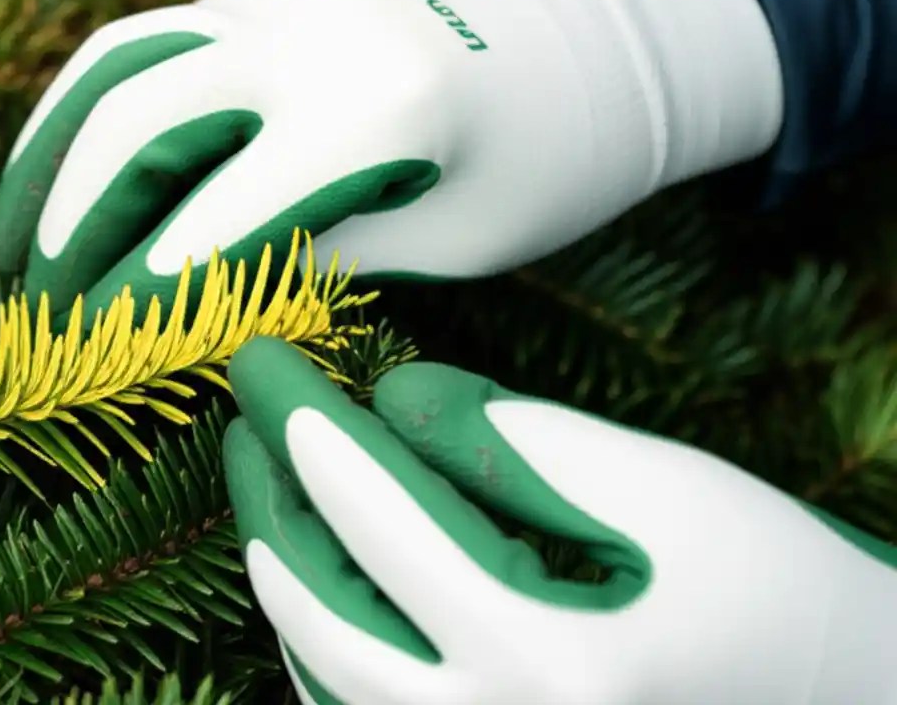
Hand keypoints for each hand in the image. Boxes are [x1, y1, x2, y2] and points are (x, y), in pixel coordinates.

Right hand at [0, 0, 783, 317]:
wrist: (595, 31)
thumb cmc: (544, 154)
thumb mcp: (451, 233)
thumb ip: (325, 257)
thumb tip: (208, 306)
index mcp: (376, 108)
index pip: (220, 218)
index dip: (145, 298)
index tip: (93, 357)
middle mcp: (308, 34)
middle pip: (142, 131)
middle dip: (75, 232)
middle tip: (38, 318)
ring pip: (121, 70)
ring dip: (48, 161)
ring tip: (3, 249)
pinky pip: (147, 46)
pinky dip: (86, 112)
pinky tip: (55, 172)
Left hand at [223, 338, 896, 704]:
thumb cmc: (781, 598)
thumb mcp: (673, 500)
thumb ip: (524, 447)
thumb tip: (396, 401)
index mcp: (548, 659)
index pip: (383, 521)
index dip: (312, 428)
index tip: (267, 359)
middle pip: (326, 606)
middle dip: (271, 494)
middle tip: (248, 410)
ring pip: (324, 671)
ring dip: (282, 565)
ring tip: (268, 479)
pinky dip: (319, 640)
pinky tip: (315, 575)